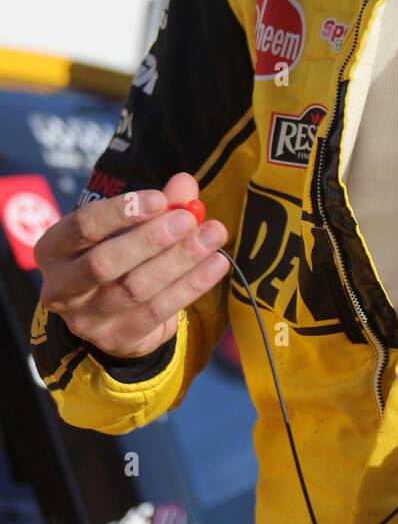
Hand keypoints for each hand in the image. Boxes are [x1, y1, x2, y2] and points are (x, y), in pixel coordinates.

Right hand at [34, 172, 229, 358]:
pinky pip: (158, 311)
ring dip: (179, 260)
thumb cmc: (121, 255)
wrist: (114, 315)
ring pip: (135, 289)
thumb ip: (158, 204)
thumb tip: (185, 185)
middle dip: (151, 239)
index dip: (122, 211)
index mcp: (55, 249)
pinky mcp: (117, 339)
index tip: (161, 199)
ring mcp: (86, 320)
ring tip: (212, 237)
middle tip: (189, 219)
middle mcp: (61, 288)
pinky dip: (191, 285)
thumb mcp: (130, 227)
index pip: (83, 226)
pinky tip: (216, 264)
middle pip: (104, 262)